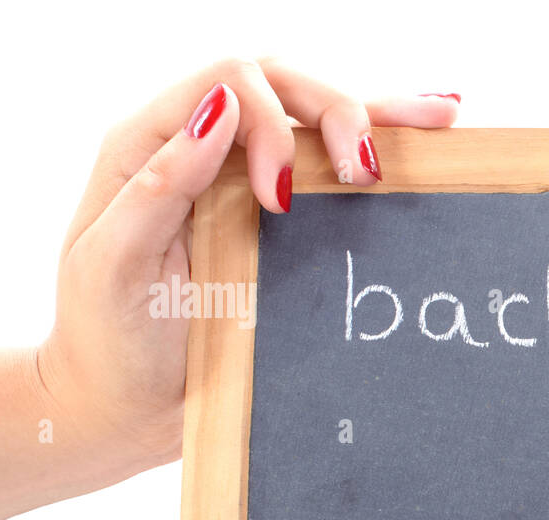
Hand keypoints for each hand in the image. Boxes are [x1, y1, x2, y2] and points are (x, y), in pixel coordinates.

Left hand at [0, 60, 457, 519]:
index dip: (270, 123)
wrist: (127, 405)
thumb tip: (220, 109)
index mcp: (154, 146)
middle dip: (337, 112)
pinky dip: (389, 142)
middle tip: (363, 173)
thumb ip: (160, 183)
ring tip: (439, 117)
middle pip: (285, 86)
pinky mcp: (285, 222)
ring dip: (380, 113)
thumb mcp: (113, 262)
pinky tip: (435, 130)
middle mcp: (206, 151)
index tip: (281, 200)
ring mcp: (250, 183)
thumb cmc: (108, 338)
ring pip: (318, 116)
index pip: (229, 85)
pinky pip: (334, 166)